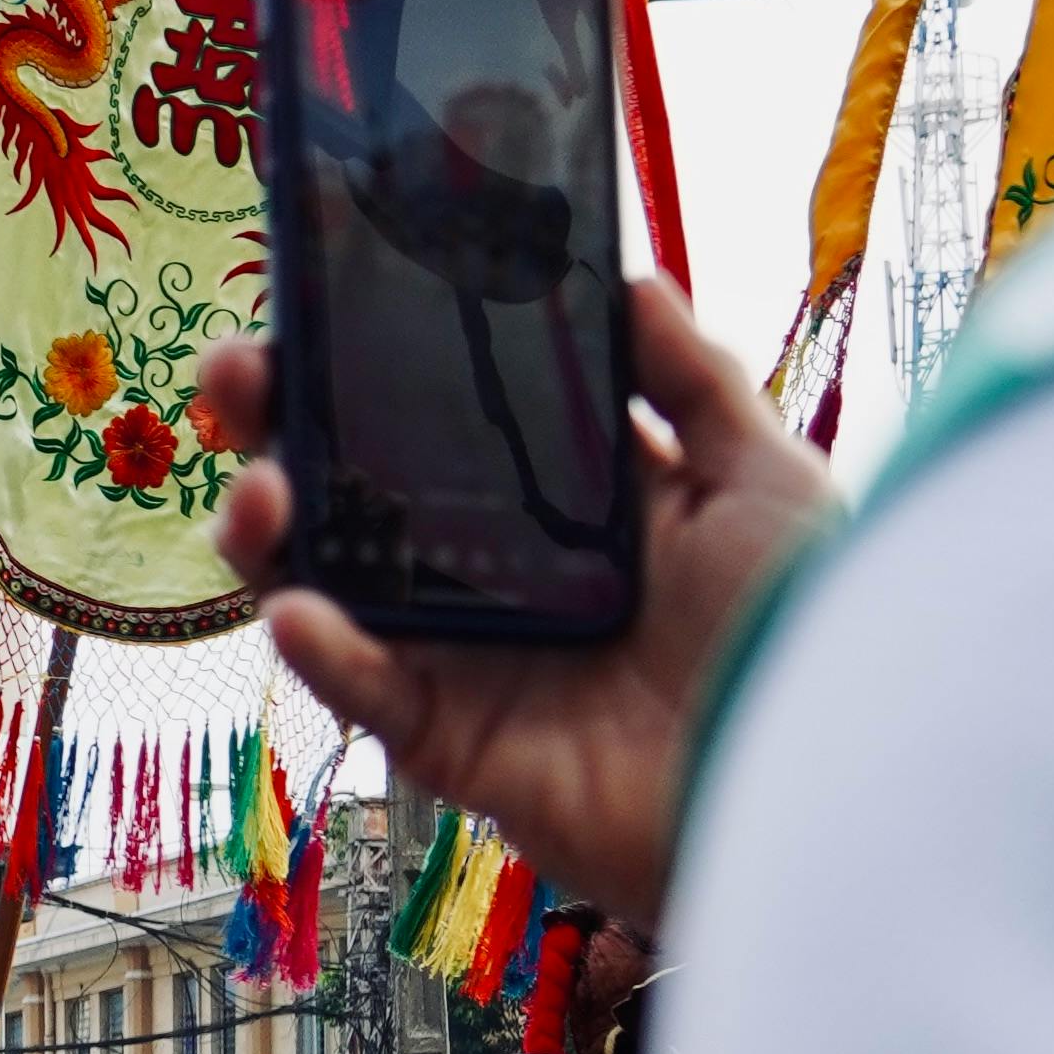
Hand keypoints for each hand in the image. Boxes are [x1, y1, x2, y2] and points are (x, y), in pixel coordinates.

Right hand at [203, 270, 835, 923]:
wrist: (815, 776)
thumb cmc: (803, 628)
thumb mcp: (762, 475)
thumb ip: (690, 378)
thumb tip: (629, 278)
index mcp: (567, 505)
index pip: (443, 420)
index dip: (368, 367)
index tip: (313, 306)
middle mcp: (503, 574)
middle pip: (359, 493)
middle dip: (282, 430)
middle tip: (238, 375)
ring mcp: (470, 658)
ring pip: (332, 587)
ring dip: (272, 536)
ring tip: (262, 493)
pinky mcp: (455, 742)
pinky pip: (366, 694)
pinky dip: (320, 653)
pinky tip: (296, 609)